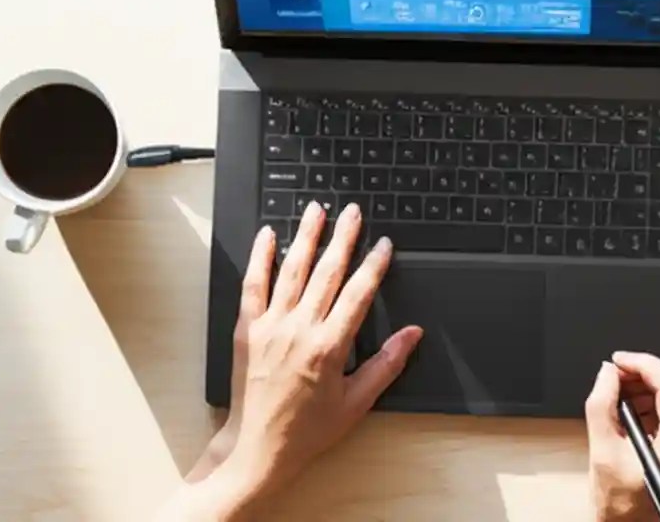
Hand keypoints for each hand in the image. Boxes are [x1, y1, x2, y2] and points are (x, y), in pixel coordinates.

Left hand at [160, 202, 422, 519]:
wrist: (257, 449)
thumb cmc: (308, 430)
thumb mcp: (357, 402)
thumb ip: (386, 364)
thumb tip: (412, 334)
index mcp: (329, 347)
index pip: (358, 293)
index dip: (374, 265)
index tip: (383, 244)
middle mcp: (299, 329)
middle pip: (326, 272)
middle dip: (343, 238)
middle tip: (353, 212)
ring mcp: (270, 327)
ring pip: (291, 270)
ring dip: (306, 237)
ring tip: (317, 210)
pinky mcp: (246, 330)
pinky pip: (254, 285)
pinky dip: (261, 258)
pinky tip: (268, 236)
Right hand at [585, 352, 659, 521]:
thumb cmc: (622, 506)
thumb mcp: (602, 451)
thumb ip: (602, 404)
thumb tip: (608, 374)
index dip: (643, 364)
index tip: (620, 360)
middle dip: (643, 376)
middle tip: (615, 375)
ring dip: (648, 390)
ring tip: (619, 395)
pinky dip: (655, 405)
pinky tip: (633, 411)